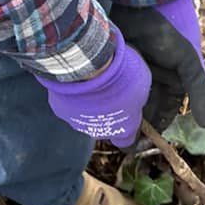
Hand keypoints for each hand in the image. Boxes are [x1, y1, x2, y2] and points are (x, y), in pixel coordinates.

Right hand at [42, 28, 150, 145]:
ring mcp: (79, 122)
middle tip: (110, 89)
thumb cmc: (120, 75)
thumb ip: (138, 97)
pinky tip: (79, 80)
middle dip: (107, 109)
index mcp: (124, 129)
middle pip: (105, 124)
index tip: (128, 112)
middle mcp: (100, 132)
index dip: (127, 125)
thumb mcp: (142, 82)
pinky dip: (74, 94)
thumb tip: (135, 97)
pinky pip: (70, 103)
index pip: (126, 139)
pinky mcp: (62, 110)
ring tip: (94, 81)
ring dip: (90, 102)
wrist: (88, 66)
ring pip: (86, 114)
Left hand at [109, 0, 204, 133]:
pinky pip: (113, 95)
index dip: (157, 130)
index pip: (166, 115)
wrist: (136, 8)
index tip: (143, 145)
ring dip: (122, 118)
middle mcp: (155, 83)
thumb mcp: (188, 64)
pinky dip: (110, 105)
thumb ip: (200, 92)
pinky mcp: (117, 73)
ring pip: (128, 106)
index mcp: (174, 84)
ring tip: (111, 132)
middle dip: (136, 127)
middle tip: (122, 143)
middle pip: (145, 113)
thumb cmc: (165, 36)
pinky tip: (102, 115)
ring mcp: (135, 77)